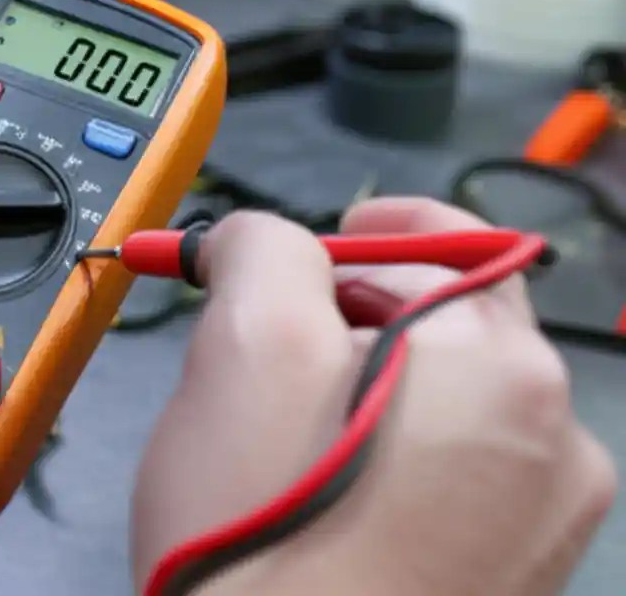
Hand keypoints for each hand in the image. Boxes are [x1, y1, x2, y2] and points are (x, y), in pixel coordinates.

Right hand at [131, 198, 616, 594]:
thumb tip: (262, 237)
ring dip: (379, 384)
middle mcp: (556, 438)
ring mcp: (546, 518)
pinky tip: (334, 492)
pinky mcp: (518, 574)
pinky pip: (464, 473)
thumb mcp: (243, 355)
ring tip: (297, 430)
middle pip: (456, 321)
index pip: (437, 247)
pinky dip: (402, 455)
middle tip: (281, 342)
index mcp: (503, 369)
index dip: (352, 239)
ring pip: (456, 400)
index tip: (306, 249)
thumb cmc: (258, 542)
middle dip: (365, 311)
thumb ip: (262, 254)